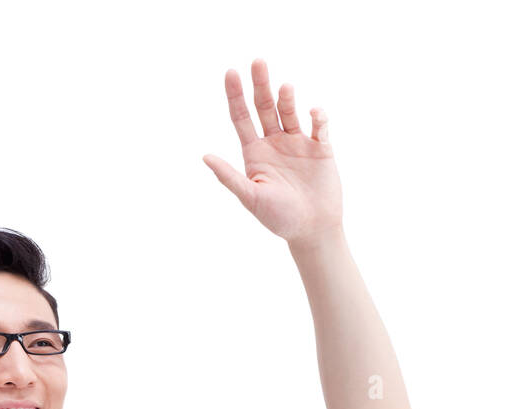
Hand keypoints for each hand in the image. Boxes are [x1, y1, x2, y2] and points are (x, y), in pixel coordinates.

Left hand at [202, 57, 342, 249]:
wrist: (312, 230)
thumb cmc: (279, 218)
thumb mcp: (251, 197)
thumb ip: (229, 177)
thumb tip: (205, 157)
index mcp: (255, 153)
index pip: (241, 117)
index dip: (235, 95)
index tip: (231, 72)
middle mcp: (274, 143)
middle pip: (264, 106)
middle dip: (260, 84)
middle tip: (257, 61)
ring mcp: (297, 143)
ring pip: (289, 111)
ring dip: (286, 98)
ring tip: (285, 89)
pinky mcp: (321, 147)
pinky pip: (319, 125)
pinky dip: (318, 116)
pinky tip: (314, 112)